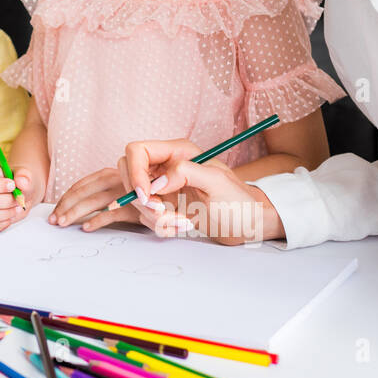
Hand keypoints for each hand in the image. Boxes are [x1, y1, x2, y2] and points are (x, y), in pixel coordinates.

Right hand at [0, 164, 37, 232]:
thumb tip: (21, 181)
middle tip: (18, 199)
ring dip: (5, 214)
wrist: (23, 193)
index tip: (13, 186)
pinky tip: (11, 216)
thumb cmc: (20, 182)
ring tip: (16, 208)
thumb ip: (24, 176)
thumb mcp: (25, 175)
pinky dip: (3, 223)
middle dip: (6, 202)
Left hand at [50, 168, 141, 230]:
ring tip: (63, 223)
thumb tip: (78, 209)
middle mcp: (116, 179)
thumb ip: (105, 194)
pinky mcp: (135, 207)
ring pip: (94, 201)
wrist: (177, 196)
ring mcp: (125, 192)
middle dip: (65, 206)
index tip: (55, 211)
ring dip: (75, 213)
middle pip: (83, 192)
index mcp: (110, 174)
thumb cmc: (146, 196)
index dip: (65, 198)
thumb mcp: (122, 191)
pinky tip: (86, 228)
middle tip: (54, 220)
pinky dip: (98, 220)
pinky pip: (112, 213)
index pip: (81, 185)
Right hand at [120, 138, 283, 244]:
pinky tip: (183, 225)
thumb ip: (185, 173)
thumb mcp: (216, 182)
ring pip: (136, 200)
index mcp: (176, 152)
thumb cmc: (238, 201)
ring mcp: (163, 188)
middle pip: (128, 175)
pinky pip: (146, 216)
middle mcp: (165, 167)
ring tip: (182, 221)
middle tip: (163, 211)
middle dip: (141, 198)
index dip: (134, 172)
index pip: (137, 151)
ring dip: (154, 216)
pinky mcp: (165, 206)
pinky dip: (160, 225)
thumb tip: (157, 182)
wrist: (248, 224)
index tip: (145, 195)